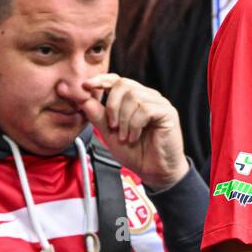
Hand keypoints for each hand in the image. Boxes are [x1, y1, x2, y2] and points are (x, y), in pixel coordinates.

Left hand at [57, 73, 189, 189]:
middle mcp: (148, 98)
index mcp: (135, 100)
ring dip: (123, 119)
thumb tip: (83, 99)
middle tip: (112, 126)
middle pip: (124, 84)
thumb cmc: (136, 153)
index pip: (117, 80)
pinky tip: (134, 136)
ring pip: (134, 97)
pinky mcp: (168, 113)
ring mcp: (160, 104)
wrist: (155, 171)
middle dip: (111, 106)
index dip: (101, 80)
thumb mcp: (110, 134)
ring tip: (124, 136)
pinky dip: (134, 125)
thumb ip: (98, 117)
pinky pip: (146, 109)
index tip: (85, 86)